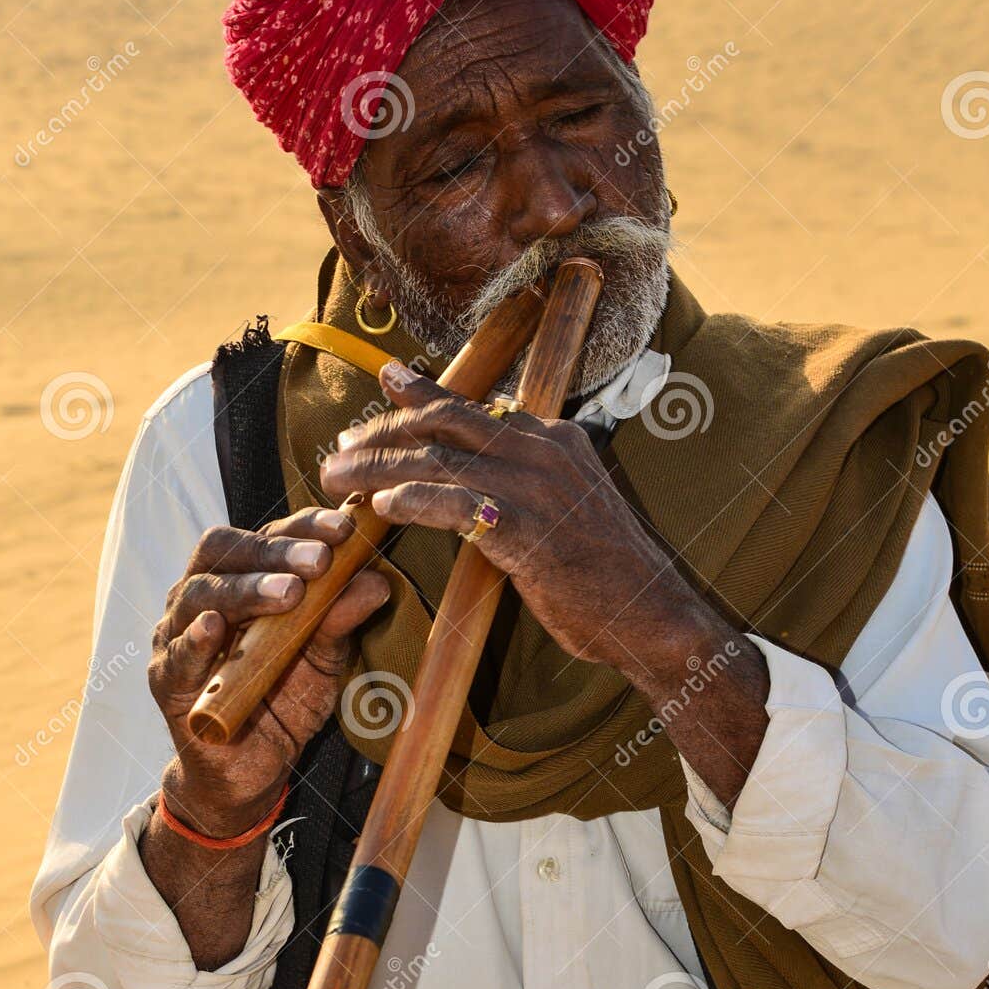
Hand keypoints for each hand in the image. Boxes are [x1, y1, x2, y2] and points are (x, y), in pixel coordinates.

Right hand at [148, 509, 389, 834]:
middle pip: (224, 552)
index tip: (344, 526)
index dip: (302, 525)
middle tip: (319, 560)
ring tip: (287, 594)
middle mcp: (202, 595)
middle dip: (274, 552)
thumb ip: (341, 618)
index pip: (265, 534)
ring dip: (244, 590)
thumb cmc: (284, 698)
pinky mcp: (166, 681)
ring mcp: (176, 635)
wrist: (252, 768)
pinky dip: (194, 639)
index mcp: (240, 577)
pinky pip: (176, 654)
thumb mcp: (324, 657)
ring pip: (199, 596)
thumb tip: (377, 579)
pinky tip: (215, 628)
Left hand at [319, 363, 684, 671]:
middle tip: (342, 444)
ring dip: (377, 468)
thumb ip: (535, 478)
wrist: (650, 610)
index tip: (387, 378)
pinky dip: (412, 502)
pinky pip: (452, 505)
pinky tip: (383, 508)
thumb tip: (488, 476)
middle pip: (444, 421)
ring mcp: (533, 487)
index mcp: (554, 438)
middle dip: (384, 428)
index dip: (422, 393)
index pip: (474, 404)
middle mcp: (542, 450)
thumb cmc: (608, 570)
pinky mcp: (523, 530)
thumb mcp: (573, 503)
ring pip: (435, 459)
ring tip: (338, 480)